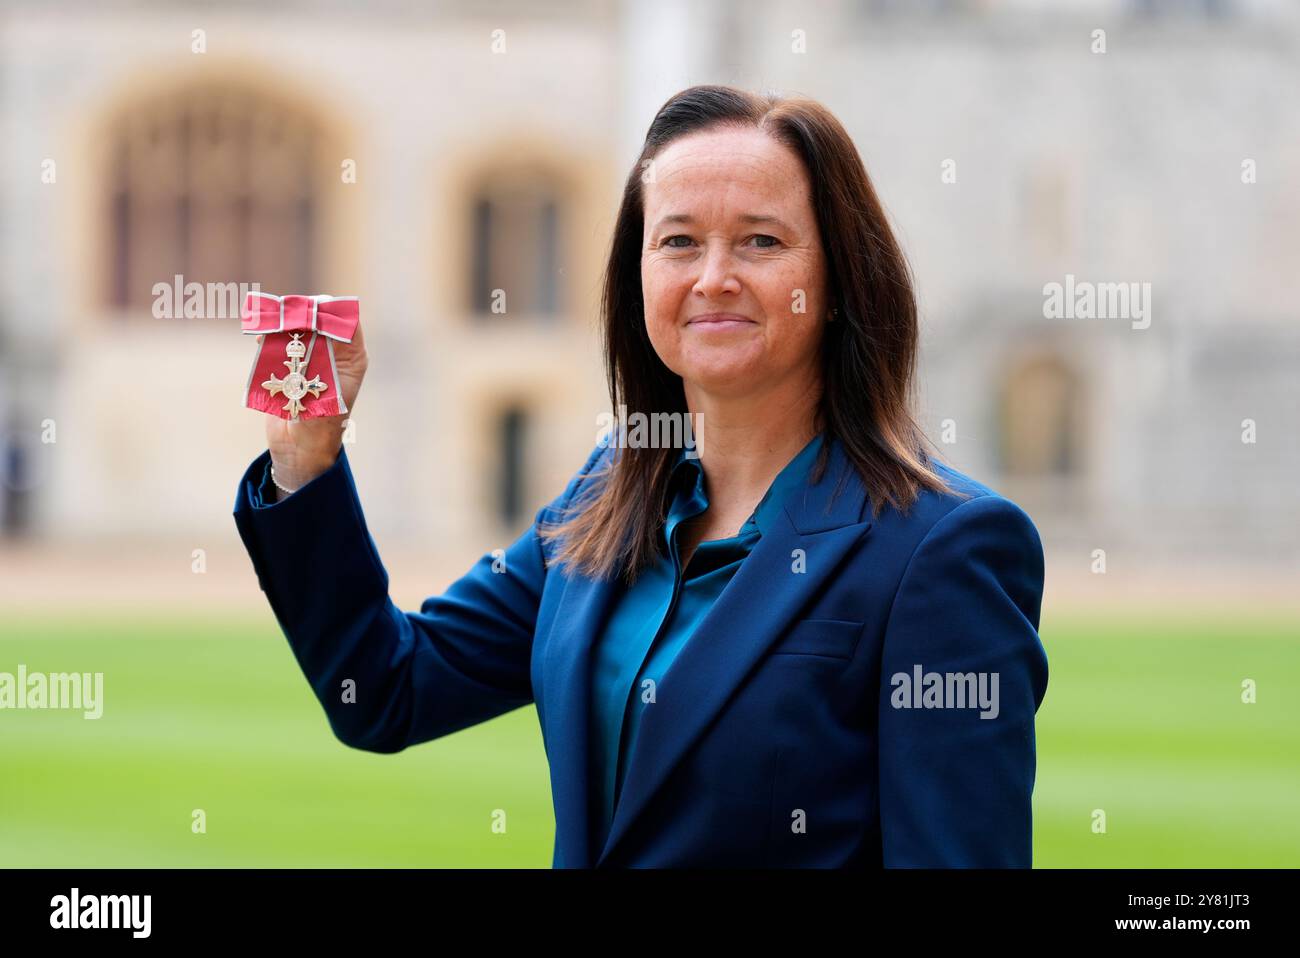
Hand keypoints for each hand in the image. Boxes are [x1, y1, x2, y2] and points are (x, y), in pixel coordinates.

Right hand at [262, 319, 368, 491]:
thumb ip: (322, 364)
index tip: (309, 312)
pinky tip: (261, 337)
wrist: (300, 446)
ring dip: (283, 322)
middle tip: (284, 314)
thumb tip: (311, 333)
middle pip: (320, 319)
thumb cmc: (321, 425)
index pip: (347, 322)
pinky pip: (280, 341)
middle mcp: (334, 353)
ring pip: (298, 326)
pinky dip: (269, 335)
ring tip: (270, 323)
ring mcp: (311, 356)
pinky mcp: (289, 363)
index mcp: (352, 359)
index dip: (329, 312)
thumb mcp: (327, 393)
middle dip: (302, 313)